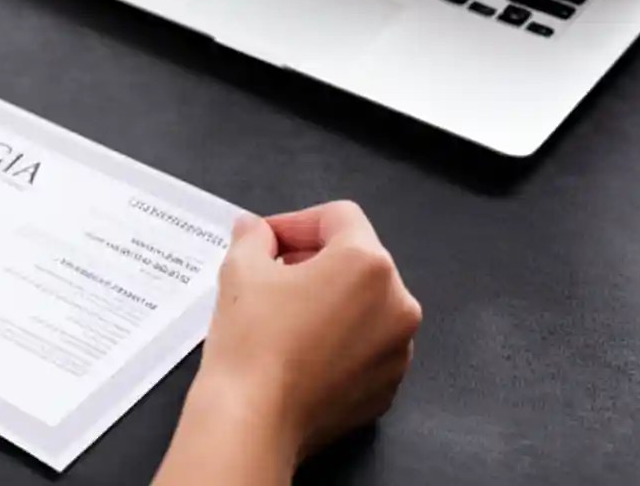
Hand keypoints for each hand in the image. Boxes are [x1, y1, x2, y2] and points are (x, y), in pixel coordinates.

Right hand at [153, 201, 420, 485]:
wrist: (253, 421)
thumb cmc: (252, 344)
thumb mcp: (242, 270)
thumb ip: (253, 237)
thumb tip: (255, 230)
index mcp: (369, 265)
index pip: (338, 217)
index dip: (296, 222)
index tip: (267, 241)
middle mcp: (397, 305)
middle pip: (357, 260)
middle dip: (313, 260)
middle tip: (271, 273)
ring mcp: (397, 351)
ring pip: (365, 305)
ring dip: (329, 300)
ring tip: (285, 314)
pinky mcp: (387, 387)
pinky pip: (366, 347)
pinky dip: (339, 340)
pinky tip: (299, 350)